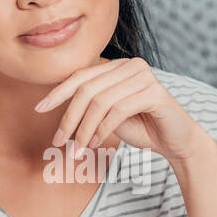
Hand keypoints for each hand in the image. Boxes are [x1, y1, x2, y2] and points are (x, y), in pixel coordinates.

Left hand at [34, 56, 210, 165]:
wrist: (177, 141)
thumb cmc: (142, 127)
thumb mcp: (109, 115)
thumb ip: (89, 105)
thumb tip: (54, 106)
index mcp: (118, 66)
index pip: (81, 76)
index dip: (58, 92)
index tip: (39, 108)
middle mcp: (131, 65)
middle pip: (87, 89)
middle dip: (69, 117)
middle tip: (59, 142)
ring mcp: (144, 76)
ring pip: (101, 101)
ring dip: (84, 129)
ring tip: (77, 150)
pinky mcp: (155, 92)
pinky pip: (119, 110)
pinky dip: (102, 129)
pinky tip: (95, 144)